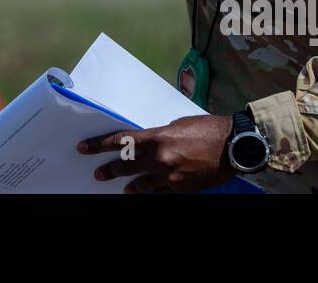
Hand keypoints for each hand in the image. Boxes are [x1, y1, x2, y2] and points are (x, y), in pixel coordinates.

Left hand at [78, 114, 235, 193]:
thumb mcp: (177, 125)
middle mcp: (159, 157)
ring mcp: (169, 176)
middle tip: (97, 174)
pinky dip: (153, 191)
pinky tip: (148, 192)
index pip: (121, 141)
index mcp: (157, 136)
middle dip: (108, 170)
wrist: (232, 146)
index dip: (100, 145)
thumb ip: (159, 135)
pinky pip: (160, 192)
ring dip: (130, 185)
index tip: (85, 148)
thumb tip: (149, 144)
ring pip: (140, 184)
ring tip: (123, 188)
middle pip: (125, 166)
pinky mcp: (181, 189)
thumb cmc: (207, 129)